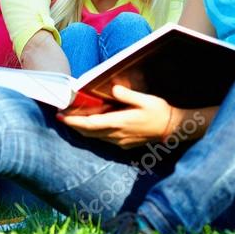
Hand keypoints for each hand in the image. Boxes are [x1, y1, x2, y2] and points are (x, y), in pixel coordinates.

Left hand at [58, 85, 176, 149]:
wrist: (173, 129)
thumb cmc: (159, 112)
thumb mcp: (146, 100)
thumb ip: (128, 95)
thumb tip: (114, 89)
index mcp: (120, 122)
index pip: (90, 124)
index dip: (74, 121)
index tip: (61, 116)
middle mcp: (117, 135)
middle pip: (88, 132)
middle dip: (73, 125)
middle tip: (60, 116)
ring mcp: (120, 141)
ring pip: (95, 137)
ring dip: (82, 129)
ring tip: (71, 119)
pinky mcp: (124, 144)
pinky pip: (103, 139)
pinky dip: (93, 132)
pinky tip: (90, 125)